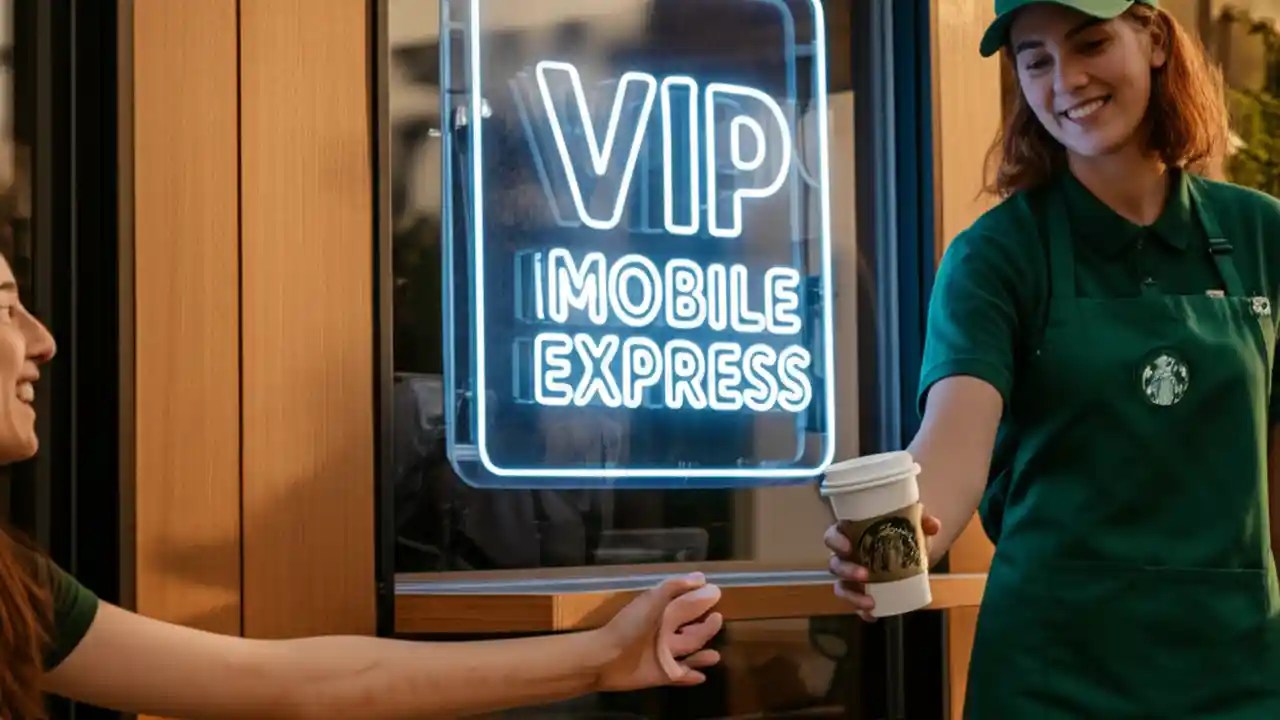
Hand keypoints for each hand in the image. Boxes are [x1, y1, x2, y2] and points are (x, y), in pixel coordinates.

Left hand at [593, 572, 723, 691]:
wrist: (605, 658)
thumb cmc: (629, 626)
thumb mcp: (651, 601)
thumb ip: (674, 588)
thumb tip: (701, 577)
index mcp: (661, 615)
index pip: (685, 606)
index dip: (700, 600)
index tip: (717, 592)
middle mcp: (664, 635)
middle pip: (691, 632)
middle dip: (705, 627)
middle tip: (718, 619)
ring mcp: (663, 656)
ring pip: (688, 654)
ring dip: (702, 655)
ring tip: (715, 655)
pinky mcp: (660, 675)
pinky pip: (680, 676)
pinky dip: (690, 677)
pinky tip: (702, 677)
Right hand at [825, 515, 940, 621]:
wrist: (912, 551)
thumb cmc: (902, 531)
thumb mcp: (912, 523)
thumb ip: (922, 520)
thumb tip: (932, 525)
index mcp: (850, 534)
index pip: (833, 536)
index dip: (836, 542)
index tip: (847, 547)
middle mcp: (846, 556)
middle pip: (834, 564)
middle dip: (846, 571)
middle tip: (865, 575)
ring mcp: (851, 577)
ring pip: (841, 587)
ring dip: (852, 596)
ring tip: (870, 601)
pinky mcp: (861, 592)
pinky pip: (855, 605)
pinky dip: (862, 612)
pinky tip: (873, 615)